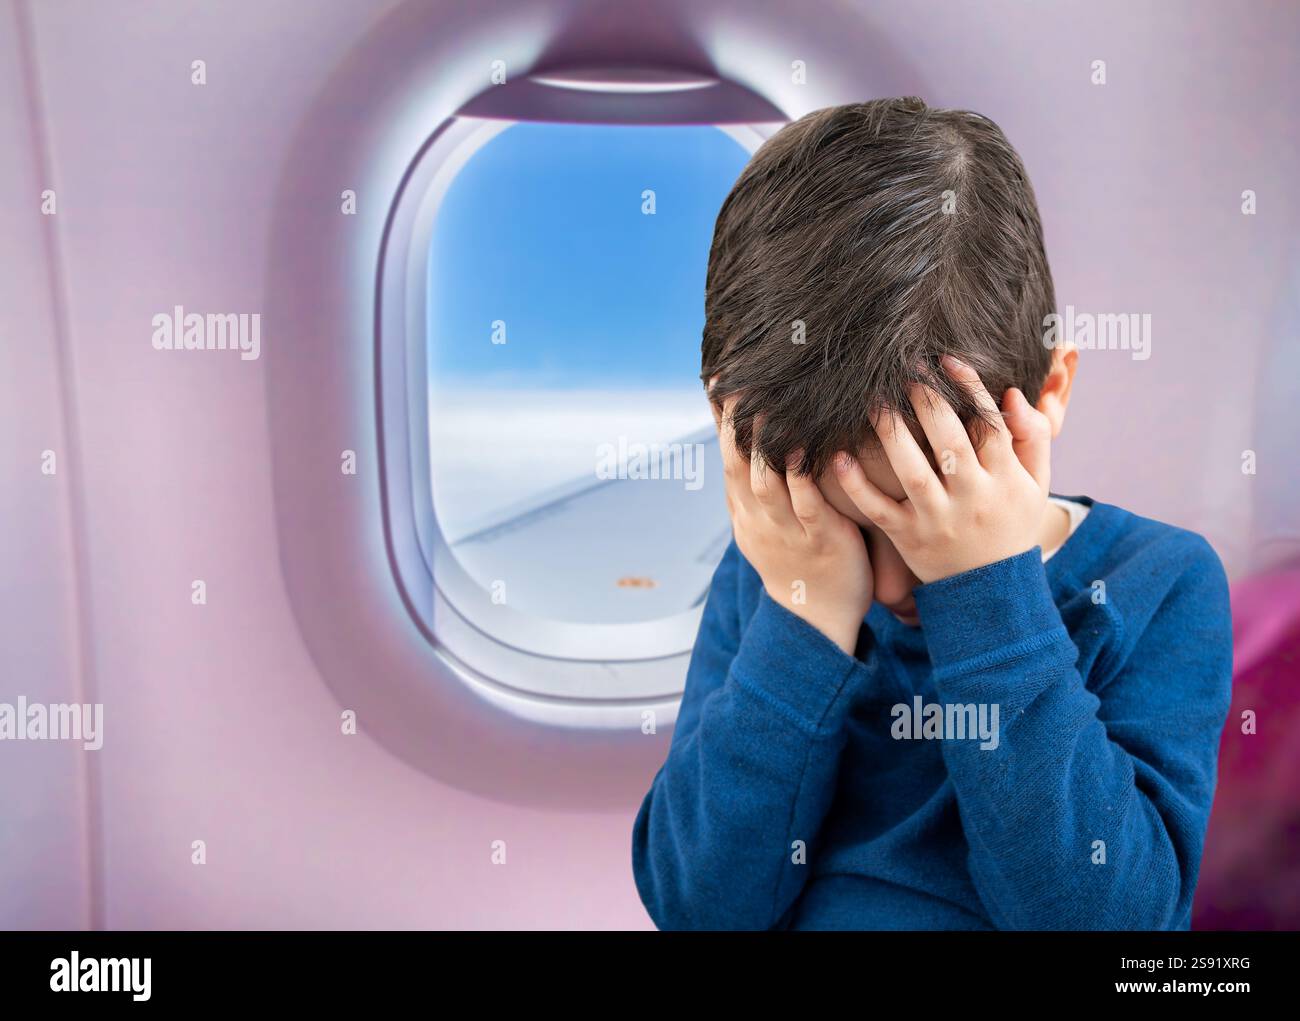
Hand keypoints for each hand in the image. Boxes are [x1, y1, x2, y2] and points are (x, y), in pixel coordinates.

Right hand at [715, 396, 872, 653]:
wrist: (815, 616)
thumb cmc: (797, 557)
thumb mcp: (765, 521)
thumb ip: (759, 483)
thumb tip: (750, 440)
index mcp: (744, 508)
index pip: (726, 454)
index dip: (720, 418)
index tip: (716, 378)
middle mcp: (758, 516)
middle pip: (738, 461)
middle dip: (734, 421)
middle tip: (733, 379)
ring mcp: (786, 529)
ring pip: (766, 480)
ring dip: (764, 443)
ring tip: (764, 405)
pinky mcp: (820, 540)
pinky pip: (808, 504)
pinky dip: (804, 476)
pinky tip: (808, 447)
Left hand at [831, 355, 1051, 583]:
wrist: (992, 592)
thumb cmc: (1012, 526)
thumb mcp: (1037, 486)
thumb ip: (1033, 438)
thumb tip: (1011, 394)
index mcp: (1005, 481)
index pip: (990, 427)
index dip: (969, 390)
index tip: (948, 361)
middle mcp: (971, 499)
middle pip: (950, 443)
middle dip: (928, 403)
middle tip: (906, 371)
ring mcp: (937, 520)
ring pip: (912, 473)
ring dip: (891, 434)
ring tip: (875, 401)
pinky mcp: (907, 538)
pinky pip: (878, 510)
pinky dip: (856, 485)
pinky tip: (839, 457)